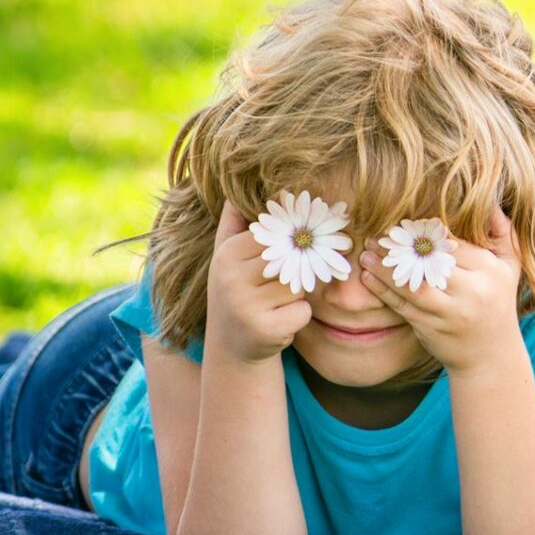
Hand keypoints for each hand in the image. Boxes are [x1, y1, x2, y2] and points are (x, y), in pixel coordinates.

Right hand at [204, 201, 314, 364]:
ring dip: (299, 292)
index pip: (276, 235)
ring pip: (299, 285)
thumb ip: (234, 222)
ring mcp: (247, 307)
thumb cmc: (236, 290)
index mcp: (227, 255)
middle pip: (291, 259)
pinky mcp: (266, 330)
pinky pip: (303, 311)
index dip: (295, 237)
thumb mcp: (227, 256)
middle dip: (299, 267)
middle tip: (301, 270)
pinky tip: (281, 320)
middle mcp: (232, 279)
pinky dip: (300, 316)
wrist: (230, 345)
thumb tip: (237, 189)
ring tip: (278, 301)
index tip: (308, 237)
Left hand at [359, 210, 524, 376]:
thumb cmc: (500, 305)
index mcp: (490, 271)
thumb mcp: (512, 268)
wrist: (491, 357)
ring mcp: (449, 312)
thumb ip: (505, 234)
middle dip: (401, 247)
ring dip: (384, 268)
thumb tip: (491, 205)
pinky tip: (368, 277)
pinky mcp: (431, 328)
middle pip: (429, 262)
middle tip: (377, 234)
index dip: (426, 232)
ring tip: (366, 253)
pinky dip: (382, 290)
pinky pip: (402, 305)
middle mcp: (471, 292)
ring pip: (411, 284)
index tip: (405, 221)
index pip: (453, 244)